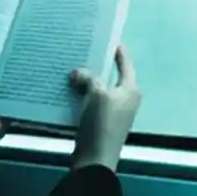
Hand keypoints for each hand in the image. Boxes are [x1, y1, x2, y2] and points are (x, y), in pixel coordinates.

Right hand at [70, 46, 141, 171]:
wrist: (96, 159)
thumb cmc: (102, 124)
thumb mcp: (96, 95)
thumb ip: (88, 78)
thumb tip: (77, 72)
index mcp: (130, 90)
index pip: (125, 63)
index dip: (118, 49)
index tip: (108, 36)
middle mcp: (125, 99)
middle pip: (110, 75)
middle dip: (96, 64)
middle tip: (81, 50)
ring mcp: (113, 112)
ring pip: (98, 89)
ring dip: (85, 80)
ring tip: (69, 67)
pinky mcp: (100, 122)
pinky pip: (89, 101)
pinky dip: (80, 94)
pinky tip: (66, 89)